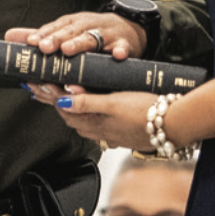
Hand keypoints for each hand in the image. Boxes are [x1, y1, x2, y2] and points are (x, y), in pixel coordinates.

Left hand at [6, 11, 145, 60]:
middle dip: (57, 38)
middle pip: (70, 32)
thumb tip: (9, 36)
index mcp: (72, 23)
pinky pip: (123, 47)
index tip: (30, 42)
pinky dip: (121, 50)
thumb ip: (41, 36)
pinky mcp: (125, 43)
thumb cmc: (92, 32)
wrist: (128, 28)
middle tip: (45, 47)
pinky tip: (116, 56)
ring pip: (93, 38)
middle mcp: (88, 26)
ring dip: (80, 43)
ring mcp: (107, 34)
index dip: (42, 35)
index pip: (55, 28)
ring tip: (68, 50)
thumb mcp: (66, 31)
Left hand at [43, 90, 158, 152]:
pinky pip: (95, 124)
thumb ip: (87, 103)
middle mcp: (100, 131)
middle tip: (40, 87)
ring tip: (57, 96)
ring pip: (81, 120)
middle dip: (53, 100)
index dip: (48, 94)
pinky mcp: (121, 133)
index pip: (63, 108)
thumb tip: (61, 101)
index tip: (37, 82)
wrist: (176, 125)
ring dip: (68, 107)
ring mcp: (110, 133)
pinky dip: (85, 114)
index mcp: (95, 122)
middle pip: (69, 115)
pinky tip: (88, 110)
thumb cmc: (147, 112)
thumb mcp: (114, 103)